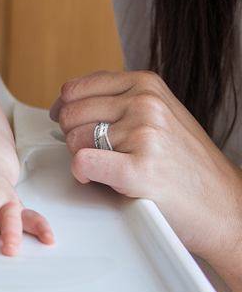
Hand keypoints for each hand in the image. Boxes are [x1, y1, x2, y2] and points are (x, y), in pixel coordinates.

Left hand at [51, 70, 241, 262]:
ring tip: (109, 167)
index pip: (74, 89)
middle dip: (73, 136)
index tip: (72, 126)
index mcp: (145, 84)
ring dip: (81, 157)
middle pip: (69, 113)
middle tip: (95, 152)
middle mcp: (145, 103)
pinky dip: (83, 174)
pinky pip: (83, 162)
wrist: (225, 207)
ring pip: (73, 139)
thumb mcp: (158, 113)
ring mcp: (144, 134)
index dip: (65, 111)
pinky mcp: (140, 168)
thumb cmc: (187, 165)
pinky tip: (101, 180)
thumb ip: (116, 99)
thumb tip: (65, 99)